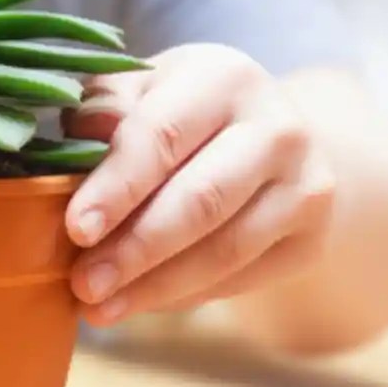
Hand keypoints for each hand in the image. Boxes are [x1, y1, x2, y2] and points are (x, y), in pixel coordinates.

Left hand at [63, 44, 335, 325]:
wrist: (262, 141)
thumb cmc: (173, 114)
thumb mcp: (135, 94)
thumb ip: (103, 111)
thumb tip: (82, 138)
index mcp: (225, 78)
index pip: (164, 135)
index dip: (118, 187)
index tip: (75, 230)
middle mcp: (279, 126)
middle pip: (201, 200)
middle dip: (135, 250)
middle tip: (82, 285)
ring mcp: (307, 184)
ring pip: (224, 249)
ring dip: (155, 287)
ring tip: (99, 309)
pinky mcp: (311, 238)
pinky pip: (241, 278)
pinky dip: (184, 296)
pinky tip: (140, 303)